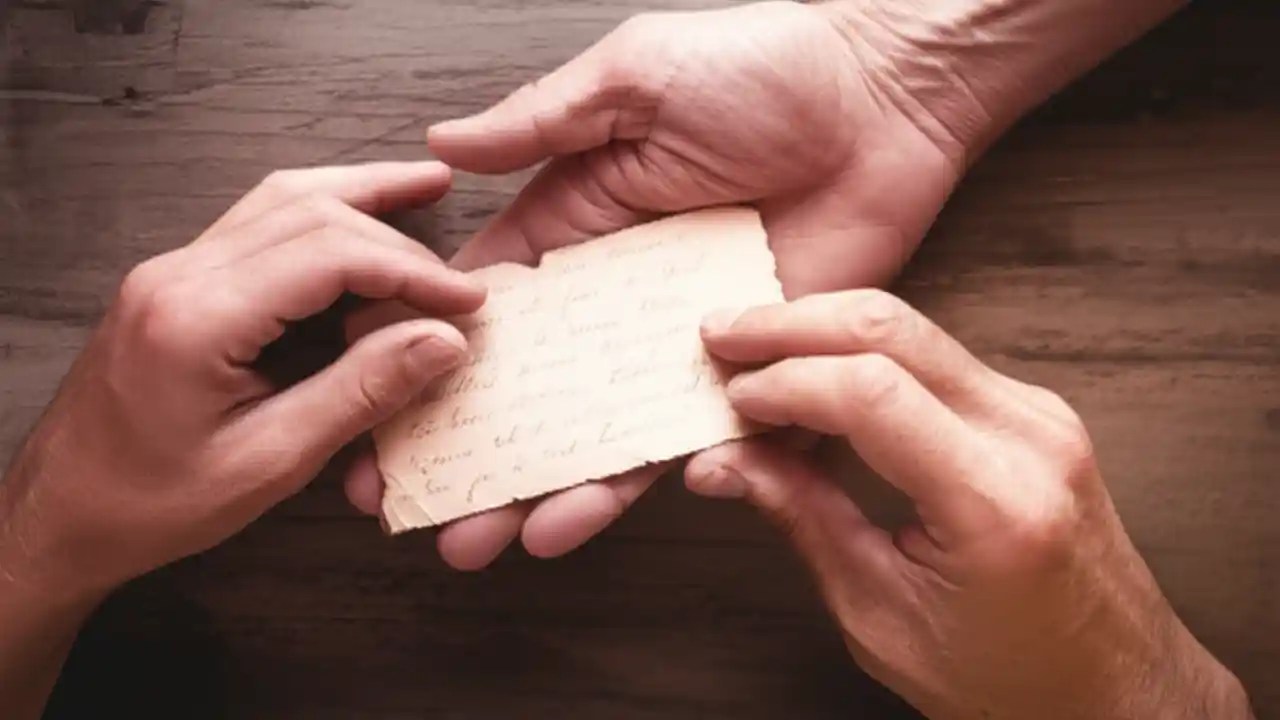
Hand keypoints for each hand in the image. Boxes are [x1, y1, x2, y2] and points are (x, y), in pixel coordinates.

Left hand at [0, 162, 484, 599]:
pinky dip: (321, 214)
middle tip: (459, 280)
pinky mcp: (176, 281)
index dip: (411, 270)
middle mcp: (179, 273)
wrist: (60, 514)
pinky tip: (357, 217)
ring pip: (281, 199)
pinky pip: (258, 222)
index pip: (328, 255)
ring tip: (424, 185)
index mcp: (197, 317)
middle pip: (309, 214)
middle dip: (395, 239)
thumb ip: (358, 393)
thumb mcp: (268, 462)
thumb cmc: (151, 503)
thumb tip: (441, 342)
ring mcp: (172, 270)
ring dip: (359, 195)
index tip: (469, 302)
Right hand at [345, 0, 969, 568]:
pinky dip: (641, 479)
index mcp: (576, 228)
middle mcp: (617, 299)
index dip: (424, 353)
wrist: (883, 101)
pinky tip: (581, 519)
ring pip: (597, 431)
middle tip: (410, 507)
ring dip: (538, 486)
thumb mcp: (632, 77)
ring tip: (480, 540)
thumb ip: (540, 125)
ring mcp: (679, 344)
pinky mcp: (748, 371)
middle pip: (530, 390)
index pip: (485, 306)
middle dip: (470, 447)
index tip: (371, 406)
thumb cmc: (760, 68)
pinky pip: (690, 436)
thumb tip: (439, 146)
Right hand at [686, 290, 1252, 719]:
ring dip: (821, 335)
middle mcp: (1028, 437)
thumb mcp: (881, 615)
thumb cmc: (1013, 674)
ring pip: (911, 328)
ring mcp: (1037, 413)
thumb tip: (723, 462)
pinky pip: (931, 356)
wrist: (1115, 687)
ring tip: (756, 370)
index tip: (728, 400)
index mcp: (995, 501)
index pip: (872, 393)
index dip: (783, 382)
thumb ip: (803, 520)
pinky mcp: (1029, 409)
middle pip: (891, 329)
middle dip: (791, 323)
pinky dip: (860, 359)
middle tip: (722, 338)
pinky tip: (814, 388)